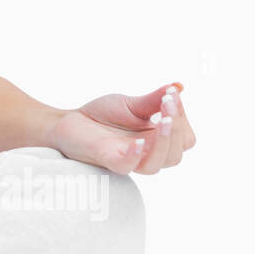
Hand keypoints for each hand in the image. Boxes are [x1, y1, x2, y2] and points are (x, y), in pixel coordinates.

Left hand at [46, 82, 195, 174]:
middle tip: (168, 104)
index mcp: (156, 140)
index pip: (184, 138)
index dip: (183, 119)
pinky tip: (138, 142)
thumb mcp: (132, 104)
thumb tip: (178, 87)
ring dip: (164, 142)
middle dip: (176, 129)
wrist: (70, 121)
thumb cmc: (103, 116)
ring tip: (163, 121)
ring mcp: (129, 158)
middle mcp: (146, 153)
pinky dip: (135, 156)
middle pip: (175, 154)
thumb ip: (154, 99)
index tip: (173, 95)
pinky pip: (127, 166)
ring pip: (157, 163)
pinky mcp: (108, 159)